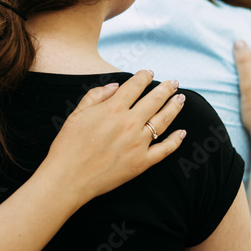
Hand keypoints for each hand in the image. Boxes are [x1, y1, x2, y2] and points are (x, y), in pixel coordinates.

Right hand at [44, 70, 186, 205]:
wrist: (68, 178)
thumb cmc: (68, 144)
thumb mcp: (77, 113)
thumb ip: (96, 95)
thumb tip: (115, 86)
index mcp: (113, 108)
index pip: (135, 86)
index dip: (144, 76)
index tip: (149, 73)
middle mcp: (129, 123)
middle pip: (154, 100)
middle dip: (166, 88)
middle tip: (174, 83)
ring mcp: (138, 143)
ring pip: (163, 121)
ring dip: (174, 108)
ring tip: (181, 99)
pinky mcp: (141, 163)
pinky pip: (164, 150)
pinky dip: (175, 141)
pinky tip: (182, 133)